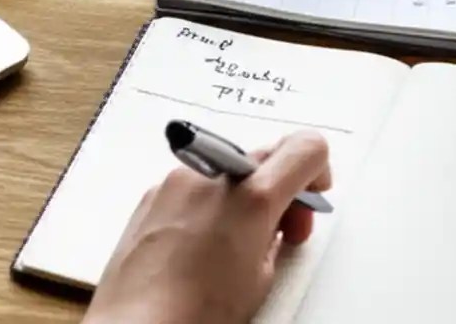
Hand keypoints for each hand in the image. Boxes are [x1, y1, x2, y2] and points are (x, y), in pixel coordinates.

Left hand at [82, 131, 330, 323]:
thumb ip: (274, 237)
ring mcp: (177, 182)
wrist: (137, 323)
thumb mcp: (260, 278)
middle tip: (281, 230)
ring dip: (242, 196)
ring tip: (236, 243)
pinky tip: (201, 244)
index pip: (304, 148)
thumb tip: (275, 224)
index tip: (313, 192)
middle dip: (281, 187)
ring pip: (228, 171)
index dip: (317, 170)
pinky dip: (208, 204)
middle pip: (266, 156)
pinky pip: (194, 186)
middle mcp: (212, 177)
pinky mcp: (152, 194)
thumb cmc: (195, 311)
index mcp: (250, 197)